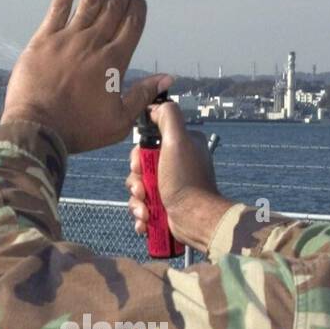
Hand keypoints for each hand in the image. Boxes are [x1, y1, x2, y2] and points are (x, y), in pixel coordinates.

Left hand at [0, 0, 171, 153]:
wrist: (37, 128)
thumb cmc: (79, 129)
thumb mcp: (119, 120)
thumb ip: (143, 95)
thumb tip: (167, 78)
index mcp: (113, 62)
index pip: (131, 27)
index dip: (137, 10)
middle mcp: (93, 44)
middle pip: (112, 10)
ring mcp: (67, 39)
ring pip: (88, 3)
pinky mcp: (43, 40)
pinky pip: (57, 9)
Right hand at [126, 101, 233, 250]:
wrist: (194, 219)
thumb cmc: (185, 181)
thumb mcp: (178, 139)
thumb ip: (168, 116)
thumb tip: (155, 107)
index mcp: (181, 146)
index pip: (147, 144)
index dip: (137, 156)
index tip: (139, 165)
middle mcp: (176, 165)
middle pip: (140, 169)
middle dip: (136, 182)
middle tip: (142, 191)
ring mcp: (171, 186)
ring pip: (139, 190)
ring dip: (137, 202)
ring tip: (146, 211)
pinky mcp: (166, 207)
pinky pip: (143, 208)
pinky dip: (141, 216)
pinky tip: (146, 221)